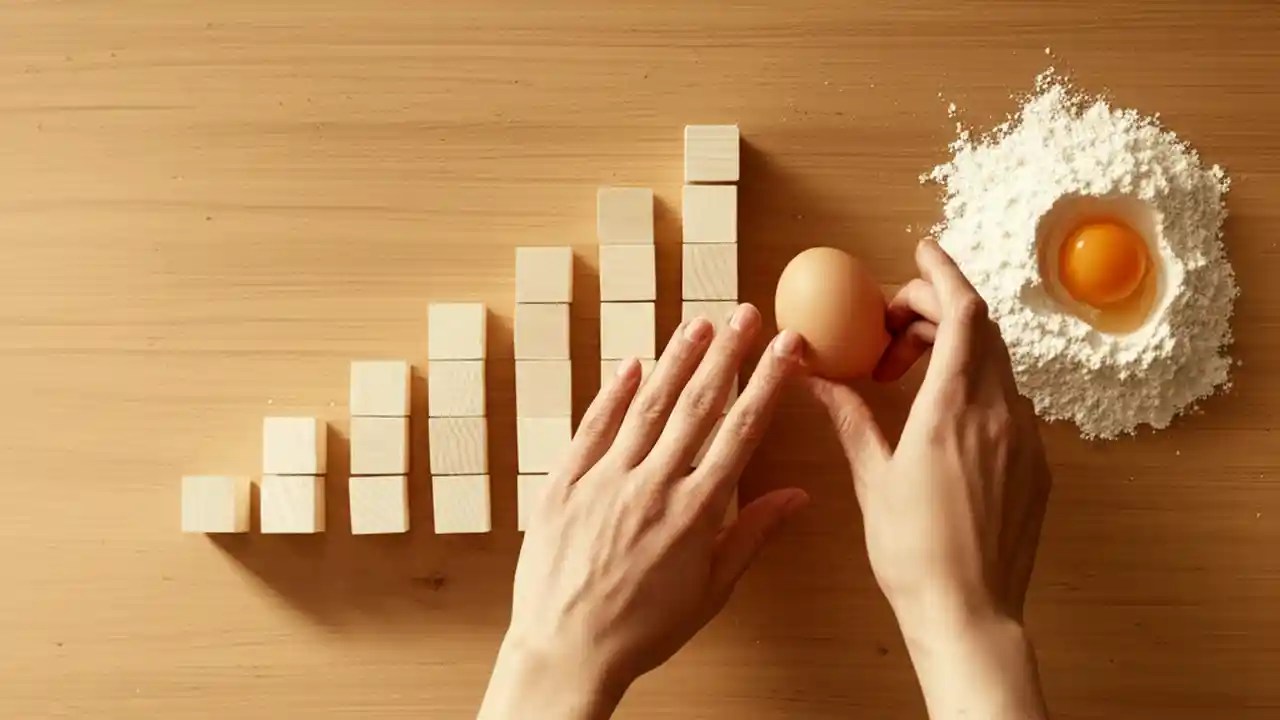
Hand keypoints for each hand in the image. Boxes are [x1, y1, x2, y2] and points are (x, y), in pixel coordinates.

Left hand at [479, 304, 809, 719]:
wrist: (566, 651)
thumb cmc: (642, 629)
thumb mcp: (711, 590)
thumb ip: (752, 534)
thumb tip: (796, 496)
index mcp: (695, 511)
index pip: (742, 430)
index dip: (768, 382)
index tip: (787, 348)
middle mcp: (653, 485)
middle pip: (698, 405)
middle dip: (728, 355)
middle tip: (747, 315)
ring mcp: (605, 479)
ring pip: (648, 406)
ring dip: (676, 360)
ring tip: (699, 325)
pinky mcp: (565, 483)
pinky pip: (593, 427)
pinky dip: (614, 393)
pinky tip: (633, 364)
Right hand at [808, 240, 1051, 719]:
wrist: (969, 612)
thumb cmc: (913, 552)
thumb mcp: (872, 477)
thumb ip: (849, 417)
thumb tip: (816, 379)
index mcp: (951, 408)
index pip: (962, 312)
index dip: (942, 272)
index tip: (921, 250)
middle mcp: (997, 413)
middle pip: (980, 329)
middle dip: (936, 311)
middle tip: (892, 327)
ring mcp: (1024, 438)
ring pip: (995, 365)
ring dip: (954, 350)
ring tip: (908, 376)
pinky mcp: (1036, 465)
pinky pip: (1007, 402)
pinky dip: (974, 386)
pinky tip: (941, 418)